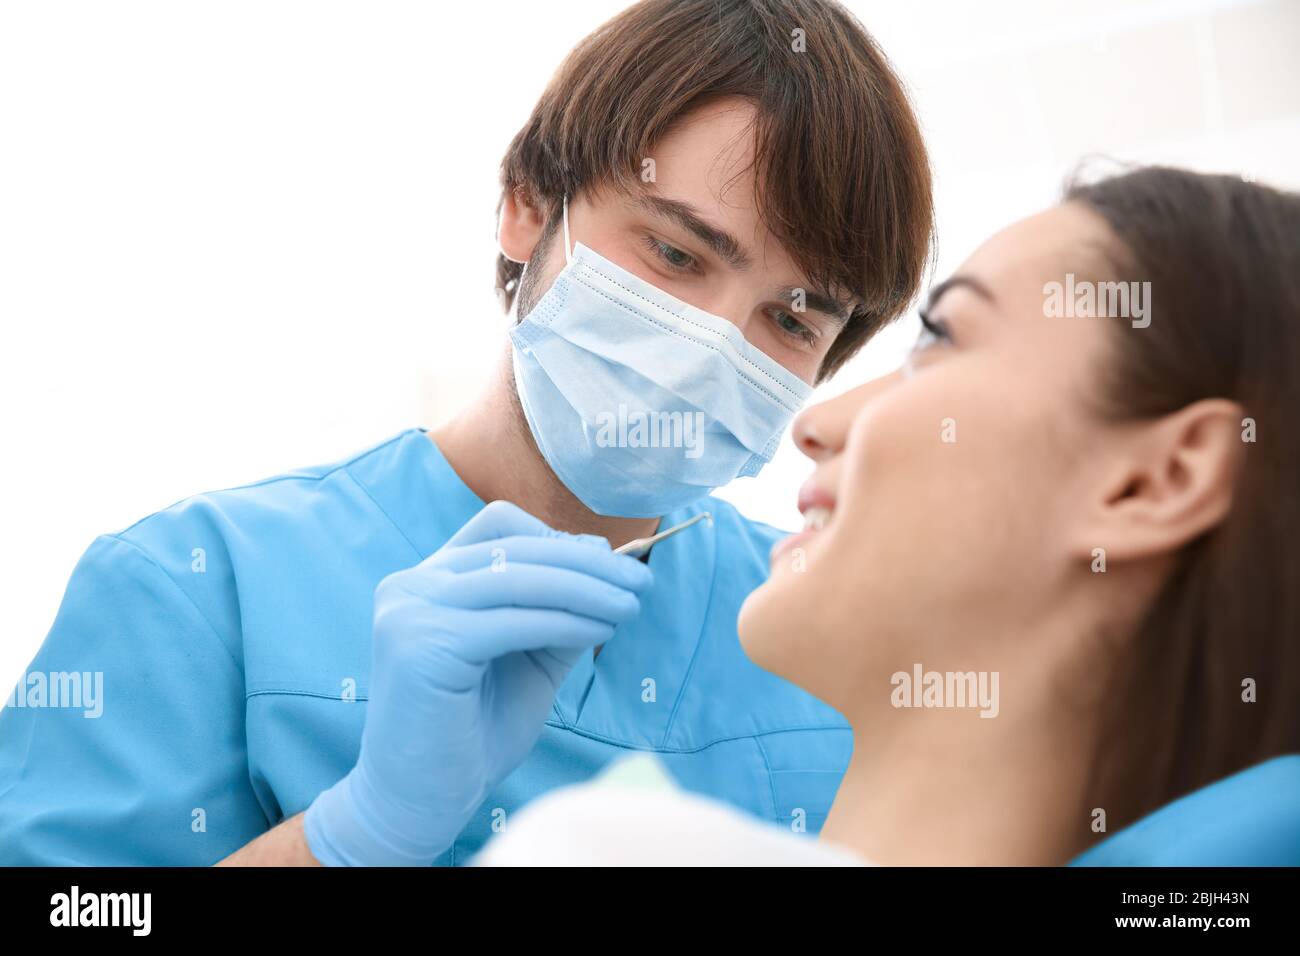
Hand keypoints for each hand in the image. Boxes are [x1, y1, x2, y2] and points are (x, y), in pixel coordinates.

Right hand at [304, 500, 651, 865]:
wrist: (423, 801)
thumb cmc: (475, 734)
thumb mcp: (530, 658)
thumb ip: (559, 611)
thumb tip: (605, 557)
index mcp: (428, 581)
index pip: (498, 527)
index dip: (558, 538)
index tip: (612, 565)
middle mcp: (410, 585)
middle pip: (514, 548)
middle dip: (588, 563)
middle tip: (641, 581)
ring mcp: (409, 611)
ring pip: (518, 578)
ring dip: (586, 588)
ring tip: (630, 606)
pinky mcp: (421, 644)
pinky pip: (514, 621)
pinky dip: (567, 621)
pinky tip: (601, 629)